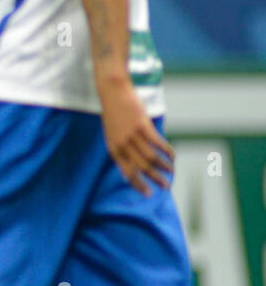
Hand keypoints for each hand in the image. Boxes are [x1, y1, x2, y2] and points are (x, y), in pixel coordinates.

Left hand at [100, 80, 173, 195]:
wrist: (113, 92)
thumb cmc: (114, 114)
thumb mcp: (113, 135)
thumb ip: (122, 151)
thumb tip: (131, 169)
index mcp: (113, 149)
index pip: (127, 172)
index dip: (138, 184)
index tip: (149, 193)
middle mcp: (122, 144)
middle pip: (141, 168)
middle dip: (155, 179)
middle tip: (166, 187)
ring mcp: (132, 135)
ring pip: (151, 157)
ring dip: (164, 166)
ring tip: (172, 172)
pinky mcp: (142, 126)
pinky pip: (158, 143)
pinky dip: (167, 151)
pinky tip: (173, 156)